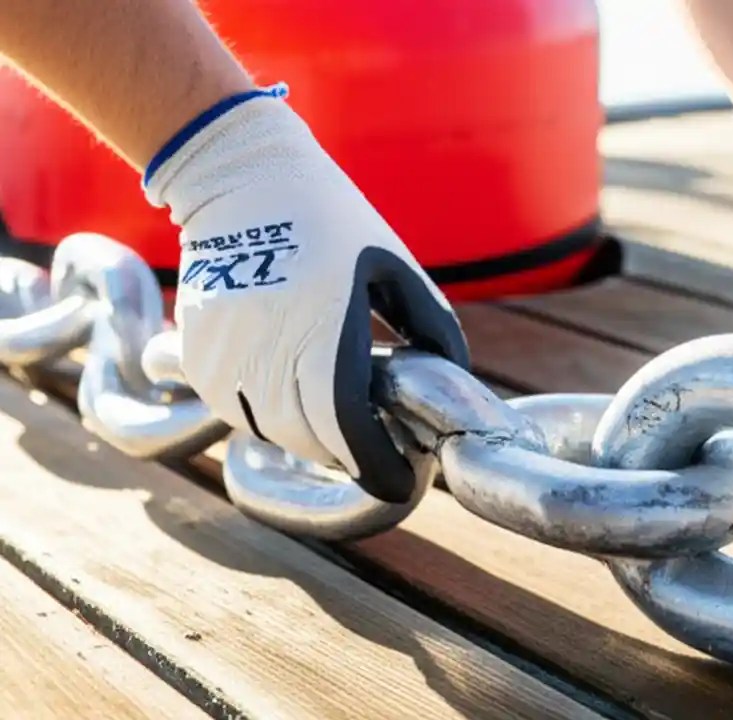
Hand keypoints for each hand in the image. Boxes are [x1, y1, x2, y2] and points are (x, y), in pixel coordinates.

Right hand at [146, 89, 468, 502]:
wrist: (239, 177)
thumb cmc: (329, 218)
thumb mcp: (395, 265)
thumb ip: (432, 326)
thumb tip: (456, 376)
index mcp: (324, 336)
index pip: (350, 432)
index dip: (381, 467)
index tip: (405, 480)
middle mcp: (268, 356)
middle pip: (314, 443)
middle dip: (352, 454)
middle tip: (382, 449)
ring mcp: (226, 360)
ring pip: (272, 433)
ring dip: (311, 438)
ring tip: (342, 420)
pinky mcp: (197, 355)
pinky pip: (235, 410)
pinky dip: (270, 415)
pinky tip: (295, 393)